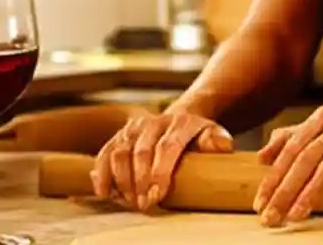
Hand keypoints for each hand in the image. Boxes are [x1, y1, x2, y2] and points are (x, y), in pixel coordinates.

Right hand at [90, 110, 233, 210]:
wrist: (182, 118)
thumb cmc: (199, 135)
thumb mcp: (214, 134)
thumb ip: (218, 140)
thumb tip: (221, 147)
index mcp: (180, 122)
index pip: (167, 147)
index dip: (160, 172)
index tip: (158, 195)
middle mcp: (154, 122)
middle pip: (140, 152)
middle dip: (140, 182)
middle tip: (144, 205)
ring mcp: (134, 128)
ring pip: (119, 152)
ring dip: (121, 181)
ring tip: (130, 201)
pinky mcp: (119, 135)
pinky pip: (104, 153)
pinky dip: (101, 174)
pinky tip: (105, 192)